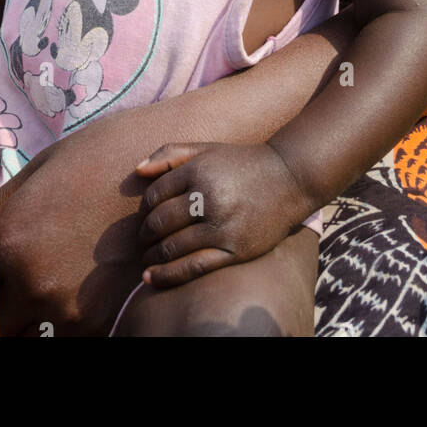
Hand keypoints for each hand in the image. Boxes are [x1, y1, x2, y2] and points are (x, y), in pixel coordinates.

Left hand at [0, 118, 147, 336]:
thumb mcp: (45, 165)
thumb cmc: (104, 154)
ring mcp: (63, 306)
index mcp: (6, 237)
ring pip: (25, 336)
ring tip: (41, 296)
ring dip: (28, 322)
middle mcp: (28, 278)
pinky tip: (70, 302)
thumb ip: (7, 197)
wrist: (170, 170)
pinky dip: (61, 327)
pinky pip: (63, 339)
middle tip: (5, 295)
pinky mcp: (98, 322)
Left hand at [135, 141, 310, 288]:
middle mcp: (208, 198)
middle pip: (161, 222)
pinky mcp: (235, 250)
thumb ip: (170, 153)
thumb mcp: (206, 149)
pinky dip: (168, 275)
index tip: (146, 215)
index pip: (155, 195)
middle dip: (145, 234)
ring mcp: (222, 226)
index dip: (145, 208)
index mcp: (198, 171)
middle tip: (143, 240)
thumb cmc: (242, 163)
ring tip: (147, 260)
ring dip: (152, 256)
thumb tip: (137, 170)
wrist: (289, 178)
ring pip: (172, 247)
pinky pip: (193, 267)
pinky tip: (151, 278)